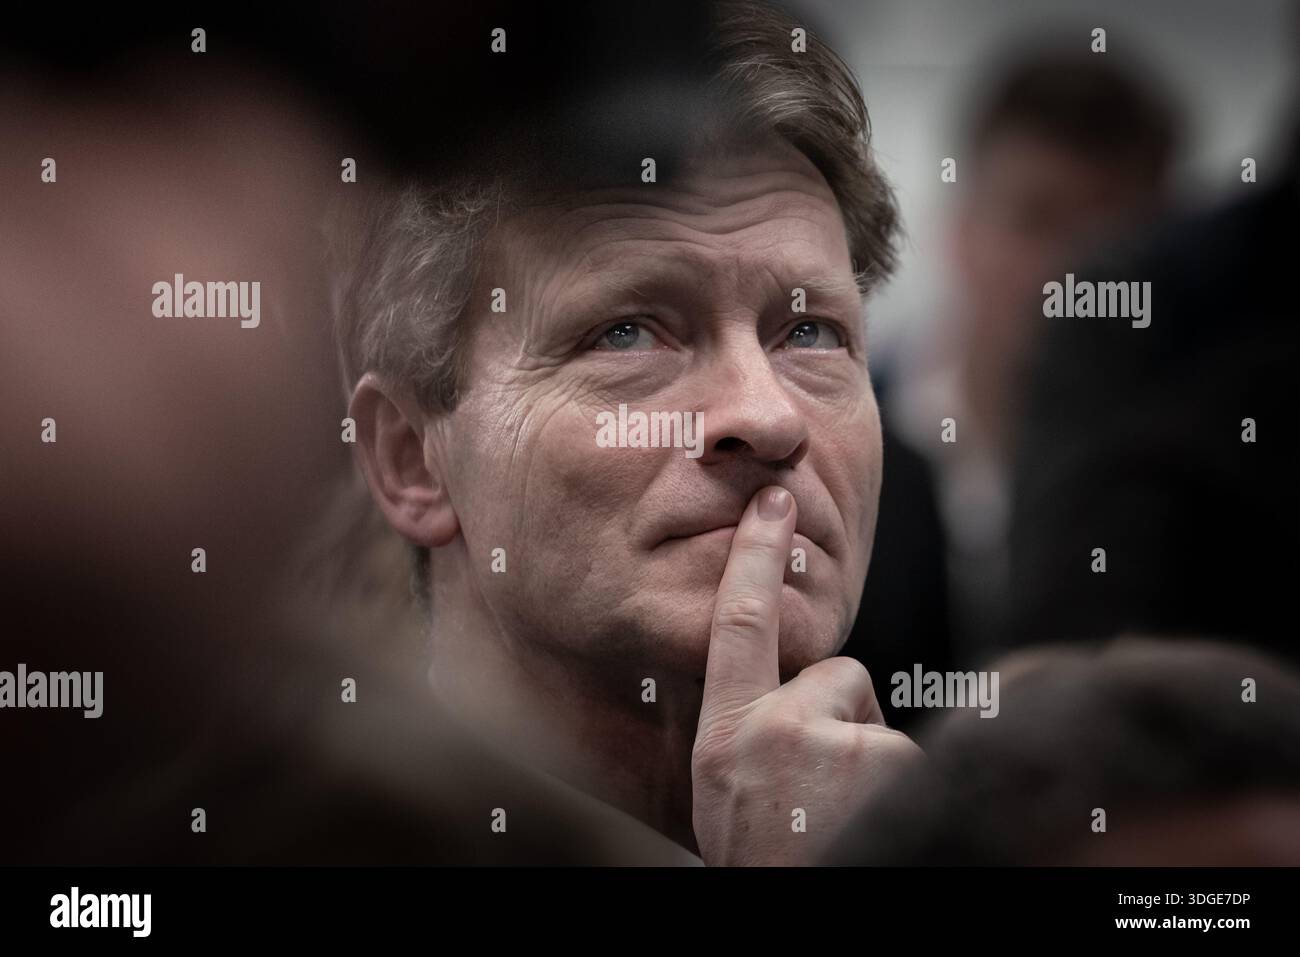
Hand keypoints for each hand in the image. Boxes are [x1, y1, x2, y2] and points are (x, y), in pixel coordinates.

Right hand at [691, 485, 922, 865]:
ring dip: (867, 759)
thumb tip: (774, 687)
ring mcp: (833, 747)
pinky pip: (906, 756)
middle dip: (840, 718)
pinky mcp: (889, 765)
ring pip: (873, 722)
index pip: (738, 624)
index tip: (773, 501)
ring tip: (840, 816)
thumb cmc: (763, 860)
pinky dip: (896, 786)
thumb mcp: (726, 792)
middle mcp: (772, 731)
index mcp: (724, 736)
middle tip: (819, 790)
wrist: (798, 916)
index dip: (756, 557)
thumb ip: (742, 729)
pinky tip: (866, 821)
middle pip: (835, 676)